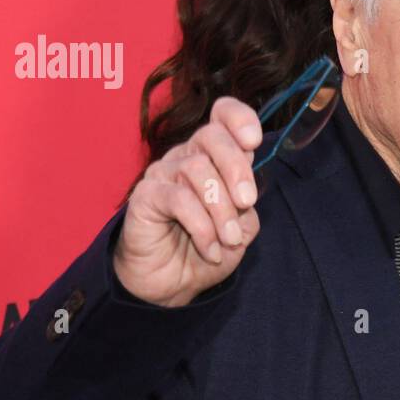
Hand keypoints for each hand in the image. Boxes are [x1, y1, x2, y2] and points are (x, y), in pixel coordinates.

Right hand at [114, 97, 262, 307]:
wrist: (172, 284)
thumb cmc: (207, 249)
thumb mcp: (241, 228)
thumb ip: (247, 205)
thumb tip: (245, 195)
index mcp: (214, 157)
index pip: (222, 116)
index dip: (239, 118)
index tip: (254, 141)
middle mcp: (186, 157)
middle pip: (212, 136)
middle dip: (237, 168)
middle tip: (247, 202)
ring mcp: (163, 173)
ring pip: (197, 170)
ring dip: (221, 209)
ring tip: (229, 239)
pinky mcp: (145, 195)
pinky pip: (179, 199)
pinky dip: (202, 227)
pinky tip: (211, 250)